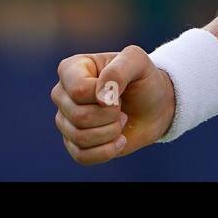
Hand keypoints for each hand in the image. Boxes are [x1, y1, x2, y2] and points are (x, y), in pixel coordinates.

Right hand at [52, 46, 175, 164]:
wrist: (155, 106)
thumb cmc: (143, 79)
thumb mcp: (138, 61)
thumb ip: (118, 70)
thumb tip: (100, 98)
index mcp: (72, 68)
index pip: (79, 90)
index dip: (106, 96)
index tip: (120, 92)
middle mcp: (62, 93)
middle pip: (79, 116)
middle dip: (111, 116)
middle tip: (122, 108)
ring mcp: (65, 119)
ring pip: (79, 137)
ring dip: (111, 132)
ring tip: (122, 121)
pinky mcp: (73, 143)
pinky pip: (81, 156)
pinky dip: (107, 151)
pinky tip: (120, 140)